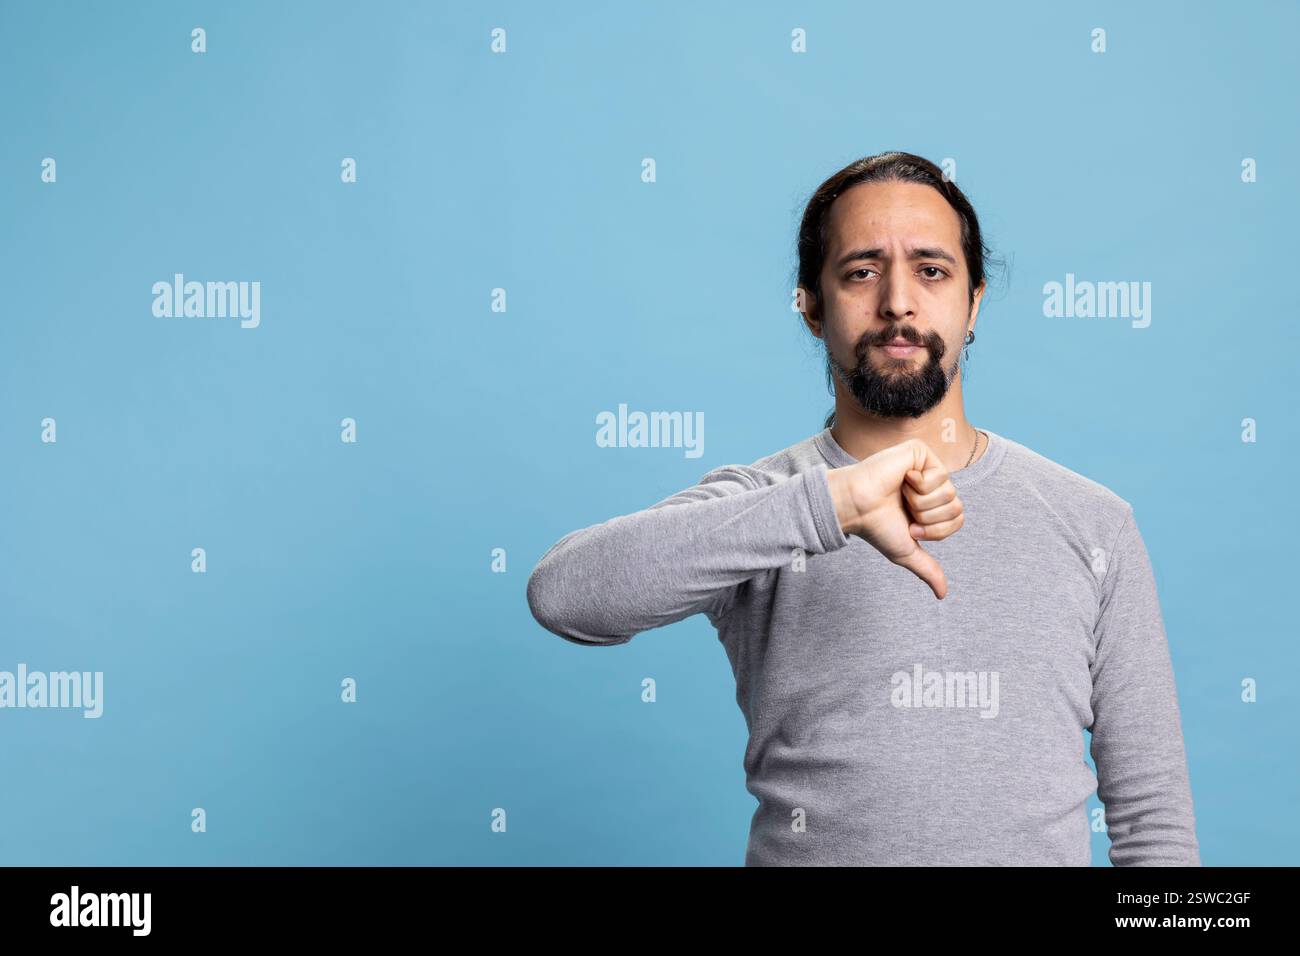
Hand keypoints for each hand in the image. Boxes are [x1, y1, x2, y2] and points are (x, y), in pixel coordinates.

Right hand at [825, 438, 965, 598]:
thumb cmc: (876, 527)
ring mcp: (926, 466)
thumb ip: (927, 569)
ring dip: (921, 501)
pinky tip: (900, 479)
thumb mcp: (906, 552)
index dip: (937, 529)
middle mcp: (932, 484)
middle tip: (905, 511)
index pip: (958, 518)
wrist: (857, 507)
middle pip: (956, 505)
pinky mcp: (920, 452)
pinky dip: (918, 484)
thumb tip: (942, 595)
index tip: (911, 527)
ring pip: (949, 491)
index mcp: (931, 504)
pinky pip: (938, 474)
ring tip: (900, 494)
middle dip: (929, 517)